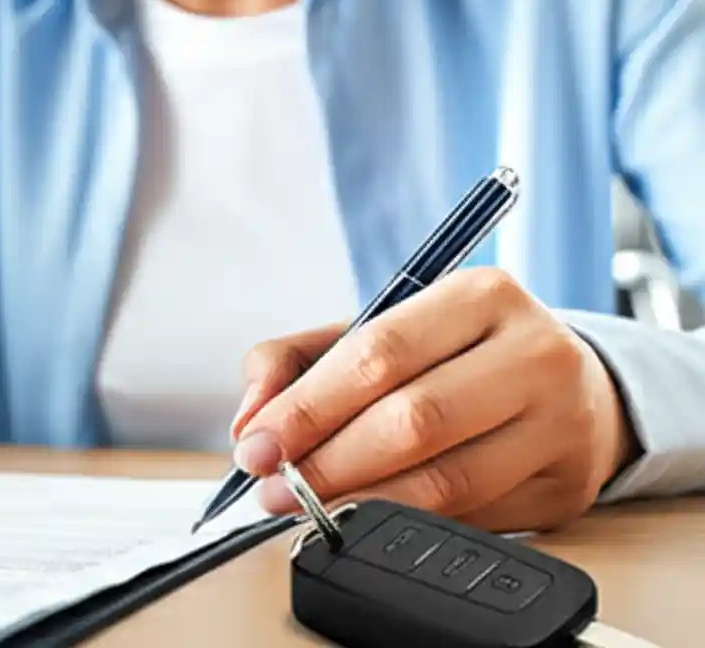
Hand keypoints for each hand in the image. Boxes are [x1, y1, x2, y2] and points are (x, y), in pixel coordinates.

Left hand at [231, 267, 635, 532]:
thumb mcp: (374, 330)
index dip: (307, 409)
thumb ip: (293, 361)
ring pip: (447, 483)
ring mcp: (562, 424)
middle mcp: (534, 353)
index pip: (377, 355)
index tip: (257, 446)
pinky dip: (408, 523)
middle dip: (327, 464)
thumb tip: (250, 420)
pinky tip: (369, 519)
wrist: (565, 382)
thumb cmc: (450, 355)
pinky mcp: (568, 486)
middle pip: (413, 422)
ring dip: (361, 505)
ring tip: (309, 510)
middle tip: (274, 490)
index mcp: (480, 295)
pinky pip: (473, 519)